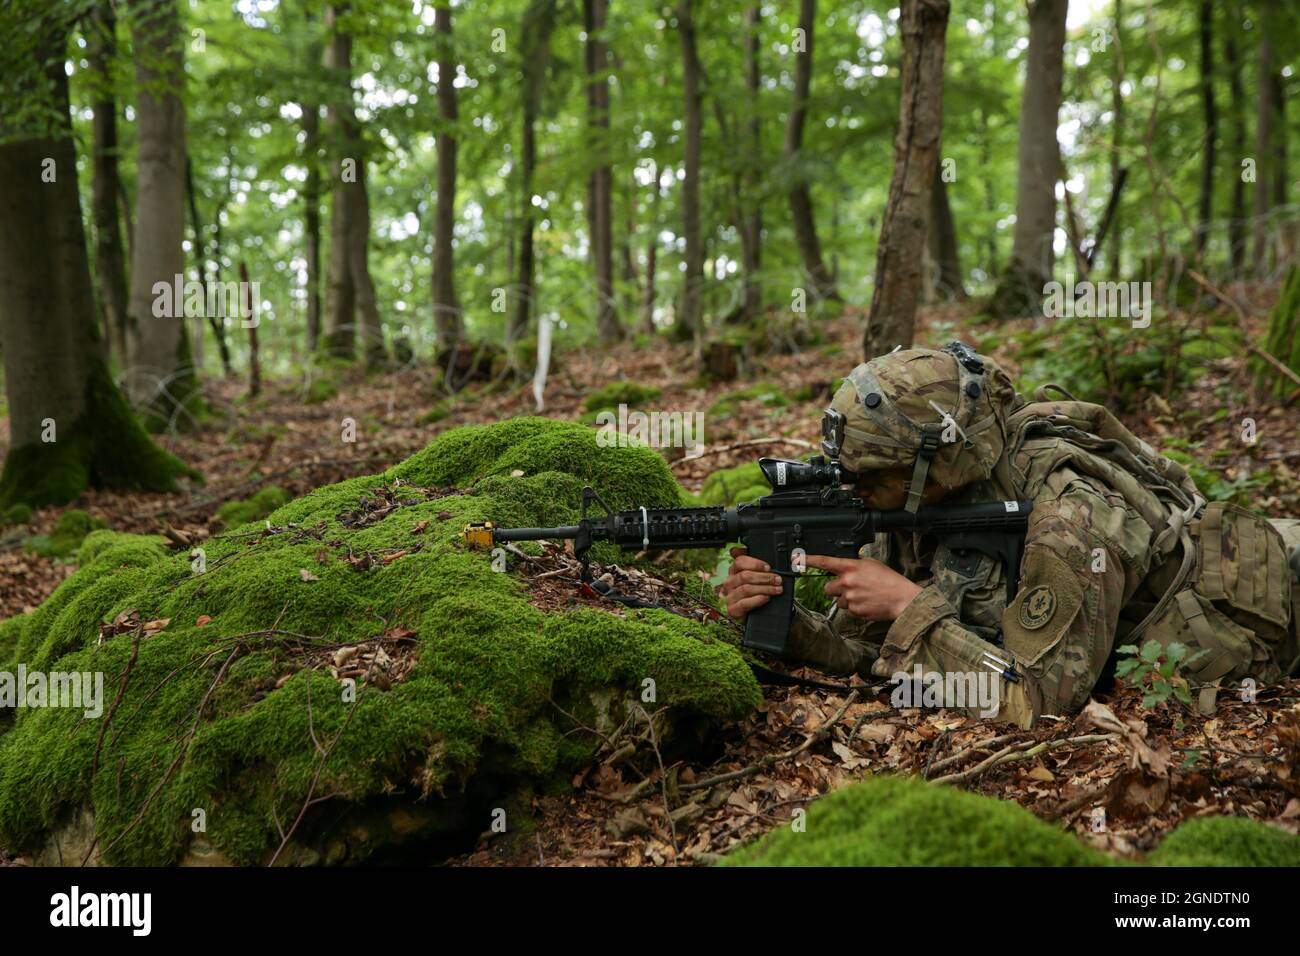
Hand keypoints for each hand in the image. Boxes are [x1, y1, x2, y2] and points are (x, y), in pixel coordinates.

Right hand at [719, 546, 784, 621]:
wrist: (755, 612)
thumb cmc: (755, 592)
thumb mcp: (756, 575)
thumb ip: (752, 562)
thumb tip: (738, 548)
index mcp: (733, 571)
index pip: (739, 561)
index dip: (755, 563)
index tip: (768, 567)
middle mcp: (729, 583)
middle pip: (745, 576)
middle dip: (764, 577)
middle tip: (778, 580)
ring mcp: (730, 596)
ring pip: (746, 589)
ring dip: (765, 588)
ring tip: (777, 589)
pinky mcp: (733, 610)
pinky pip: (745, 603)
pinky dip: (758, 600)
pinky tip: (767, 598)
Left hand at [803, 554, 922, 621]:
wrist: (902, 598)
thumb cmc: (889, 580)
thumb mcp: (871, 564)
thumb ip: (854, 564)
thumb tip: (843, 565)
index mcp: (851, 567)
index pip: (825, 562)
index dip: (809, 560)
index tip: (796, 559)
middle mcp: (847, 582)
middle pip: (828, 588)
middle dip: (837, 589)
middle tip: (852, 588)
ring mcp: (850, 597)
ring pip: (839, 600)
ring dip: (847, 599)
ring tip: (864, 596)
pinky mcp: (854, 611)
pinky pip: (848, 610)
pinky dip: (855, 608)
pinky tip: (867, 603)